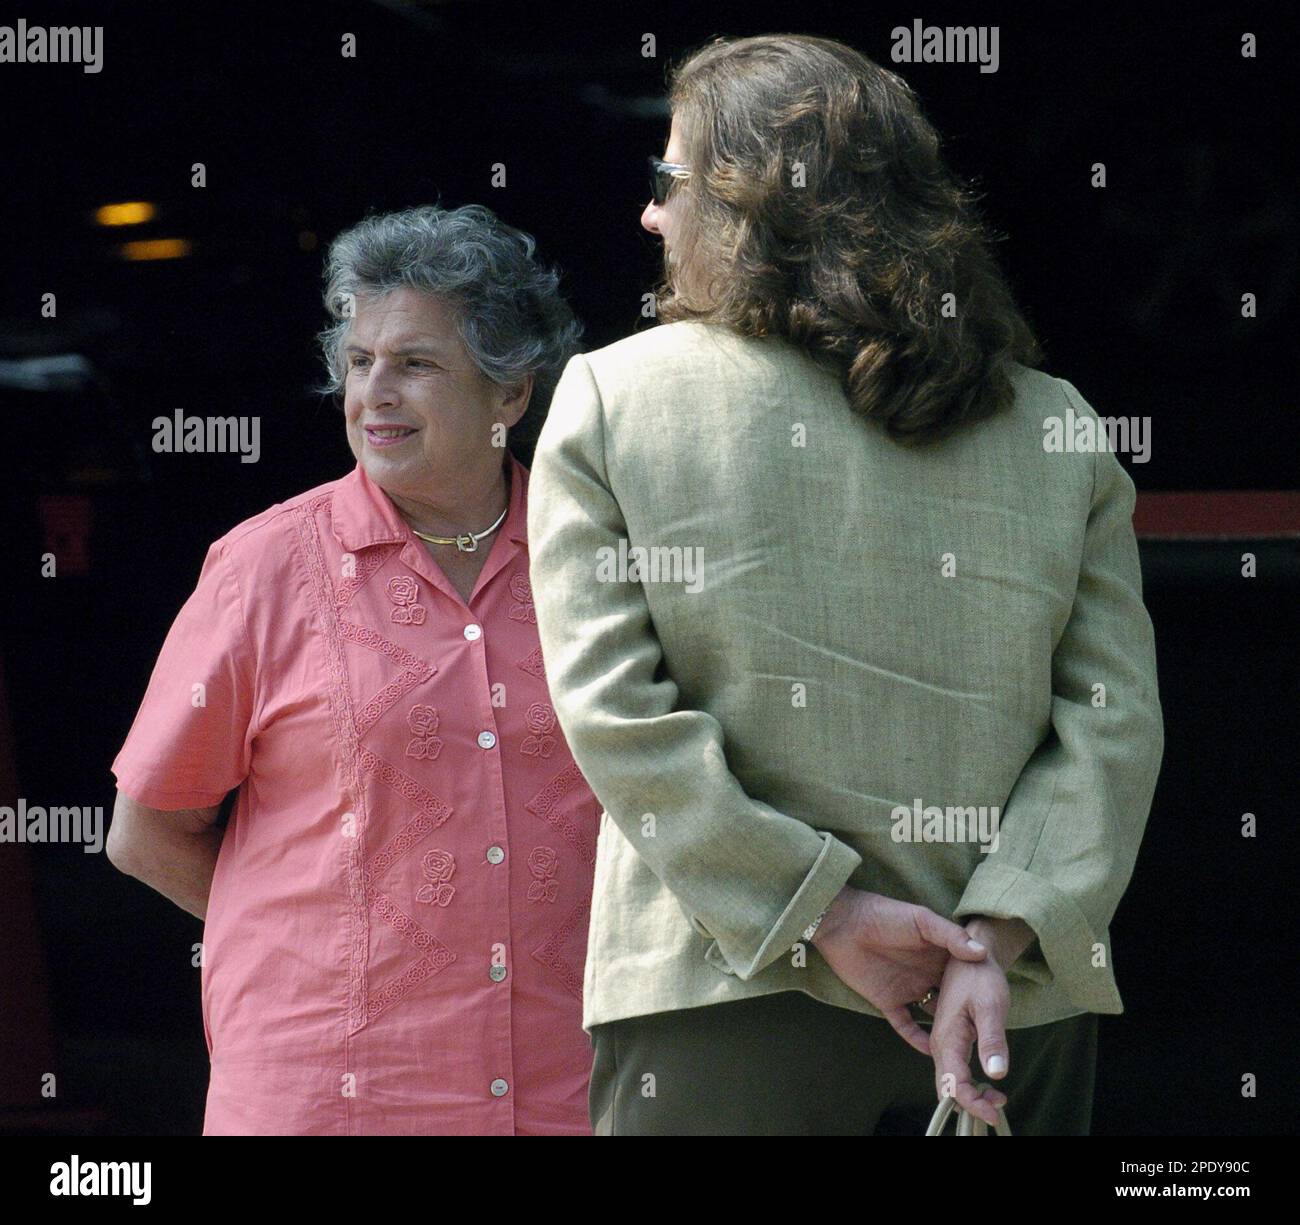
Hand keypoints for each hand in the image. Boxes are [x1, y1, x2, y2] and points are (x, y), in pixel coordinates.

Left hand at [811, 887, 987, 1055]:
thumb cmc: (884, 914)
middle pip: (953, 1001)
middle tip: (989, 1040)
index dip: (980, 990)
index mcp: (938, 955)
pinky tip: (934, 1054)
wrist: (843, 922)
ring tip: (967, 1054)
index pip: (965, 977)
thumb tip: (982, 954)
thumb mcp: (921, 920)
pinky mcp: (887, 1000)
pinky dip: (918, 1039)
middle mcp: (927, 974)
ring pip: (932, 1017)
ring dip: (946, 1033)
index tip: (1002, 1006)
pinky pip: (905, 1025)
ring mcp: (908, 989)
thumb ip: (950, 936)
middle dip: (969, 1019)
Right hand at [928, 940, 1012, 1127]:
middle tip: (999, 1105)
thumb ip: (992, 1039)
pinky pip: (952, 1069)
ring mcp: (942, 1041)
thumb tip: (996, 1074)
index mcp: (946, 1037)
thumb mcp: (992, 1006)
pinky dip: (966, 1082)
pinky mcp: (949, 1038)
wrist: (972, 955)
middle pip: (947, 1086)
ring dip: (969, 1094)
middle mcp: (939, 1043)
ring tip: (997, 1096)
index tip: (995, 1111)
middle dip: (971, 1104)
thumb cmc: (981, 977)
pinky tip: (985, 1082)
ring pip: (948, 1079)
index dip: (973, 1103)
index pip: (953, 1084)